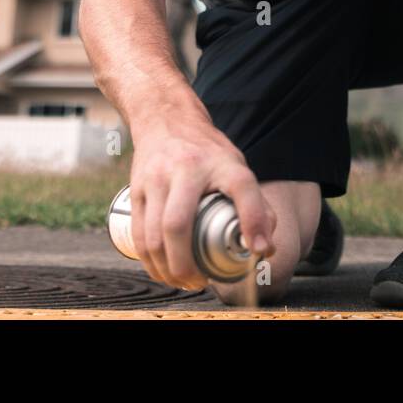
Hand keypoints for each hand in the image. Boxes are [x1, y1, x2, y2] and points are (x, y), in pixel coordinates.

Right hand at [128, 111, 276, 289]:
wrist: (166, 120)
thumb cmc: (208, 152)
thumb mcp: (237, 167)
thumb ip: (256, 205)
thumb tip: (265, 248)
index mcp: (222, 162)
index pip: (242, 187)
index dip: (253, 220)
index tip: (258, 250)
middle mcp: (188, 168)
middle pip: (178, 224)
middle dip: (186, 264)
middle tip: (200, 282)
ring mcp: (158, 177)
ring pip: (153, 234)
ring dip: (166, 268)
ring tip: (182, 281)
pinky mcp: (136, 187)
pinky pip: (139, 232)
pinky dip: (149, 260)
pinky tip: (161, 270)